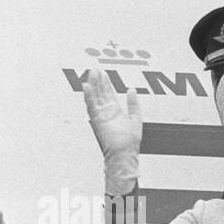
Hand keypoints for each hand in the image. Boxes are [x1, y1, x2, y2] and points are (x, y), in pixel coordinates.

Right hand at [82, 69, 140, 195]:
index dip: (106, 83)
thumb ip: (133, 104)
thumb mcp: (136, 118)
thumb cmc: (130, 142)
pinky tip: (86, 86)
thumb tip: (132, 90)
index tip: (103, 73)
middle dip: (98, 81)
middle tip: (95, 69)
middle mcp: (107, 113)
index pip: (109, 94)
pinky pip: (91, 106)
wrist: (124, 155)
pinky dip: (88, 96)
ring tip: (91, 73)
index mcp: (115, 112)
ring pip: (95, 97)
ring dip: (93, 85)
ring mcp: (101, 116)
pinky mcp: (97, 120)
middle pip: (100, 93)